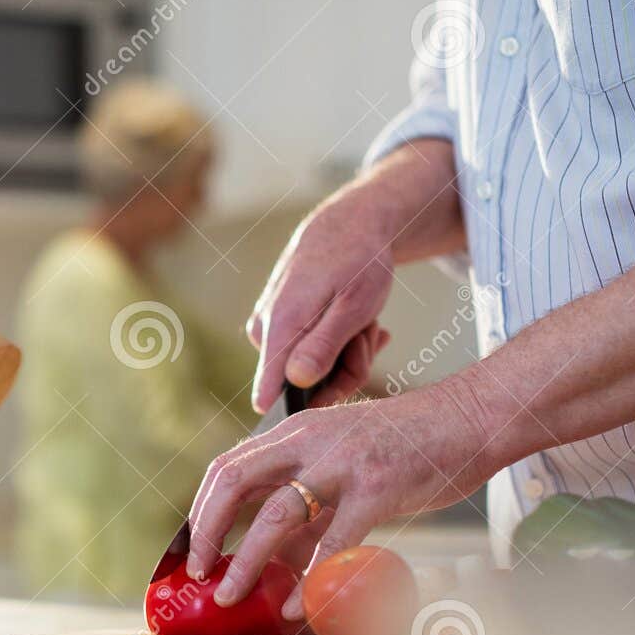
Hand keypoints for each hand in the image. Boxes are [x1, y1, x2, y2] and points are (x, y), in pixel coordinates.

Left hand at [186, 380, 496, 617]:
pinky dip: (310, 577)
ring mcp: (341, 462)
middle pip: (232, 481)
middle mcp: (309, 440)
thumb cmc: (408, 447)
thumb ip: (309, 509)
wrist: (471, 418)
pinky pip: (333, 539)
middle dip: (205, 531)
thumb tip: (275, 559)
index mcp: (295, 433)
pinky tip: (298, 605)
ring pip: (274, 514)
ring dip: (245, 561)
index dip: (200, 511)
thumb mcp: (343, 465)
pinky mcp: (377, 487)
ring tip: (229, 596)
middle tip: (196, 574)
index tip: (190, 551)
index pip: (226, 467)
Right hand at [247, 191, 399, 411]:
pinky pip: (309, 353)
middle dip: (346, 368)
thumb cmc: (357, 262)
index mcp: (281, 325)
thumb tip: (296, 381)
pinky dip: (340, 344)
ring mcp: (269, 327)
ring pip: (312, 368)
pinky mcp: (277, 326)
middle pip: (305, 382)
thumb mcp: (355, 305)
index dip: (298, 408)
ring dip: (348, 354)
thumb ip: (324, 344)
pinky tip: (359, 326)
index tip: (325, 408)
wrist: (348, 225)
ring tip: (366, 324)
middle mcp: (265, 329)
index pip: (269, 388)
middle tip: (369, 336)